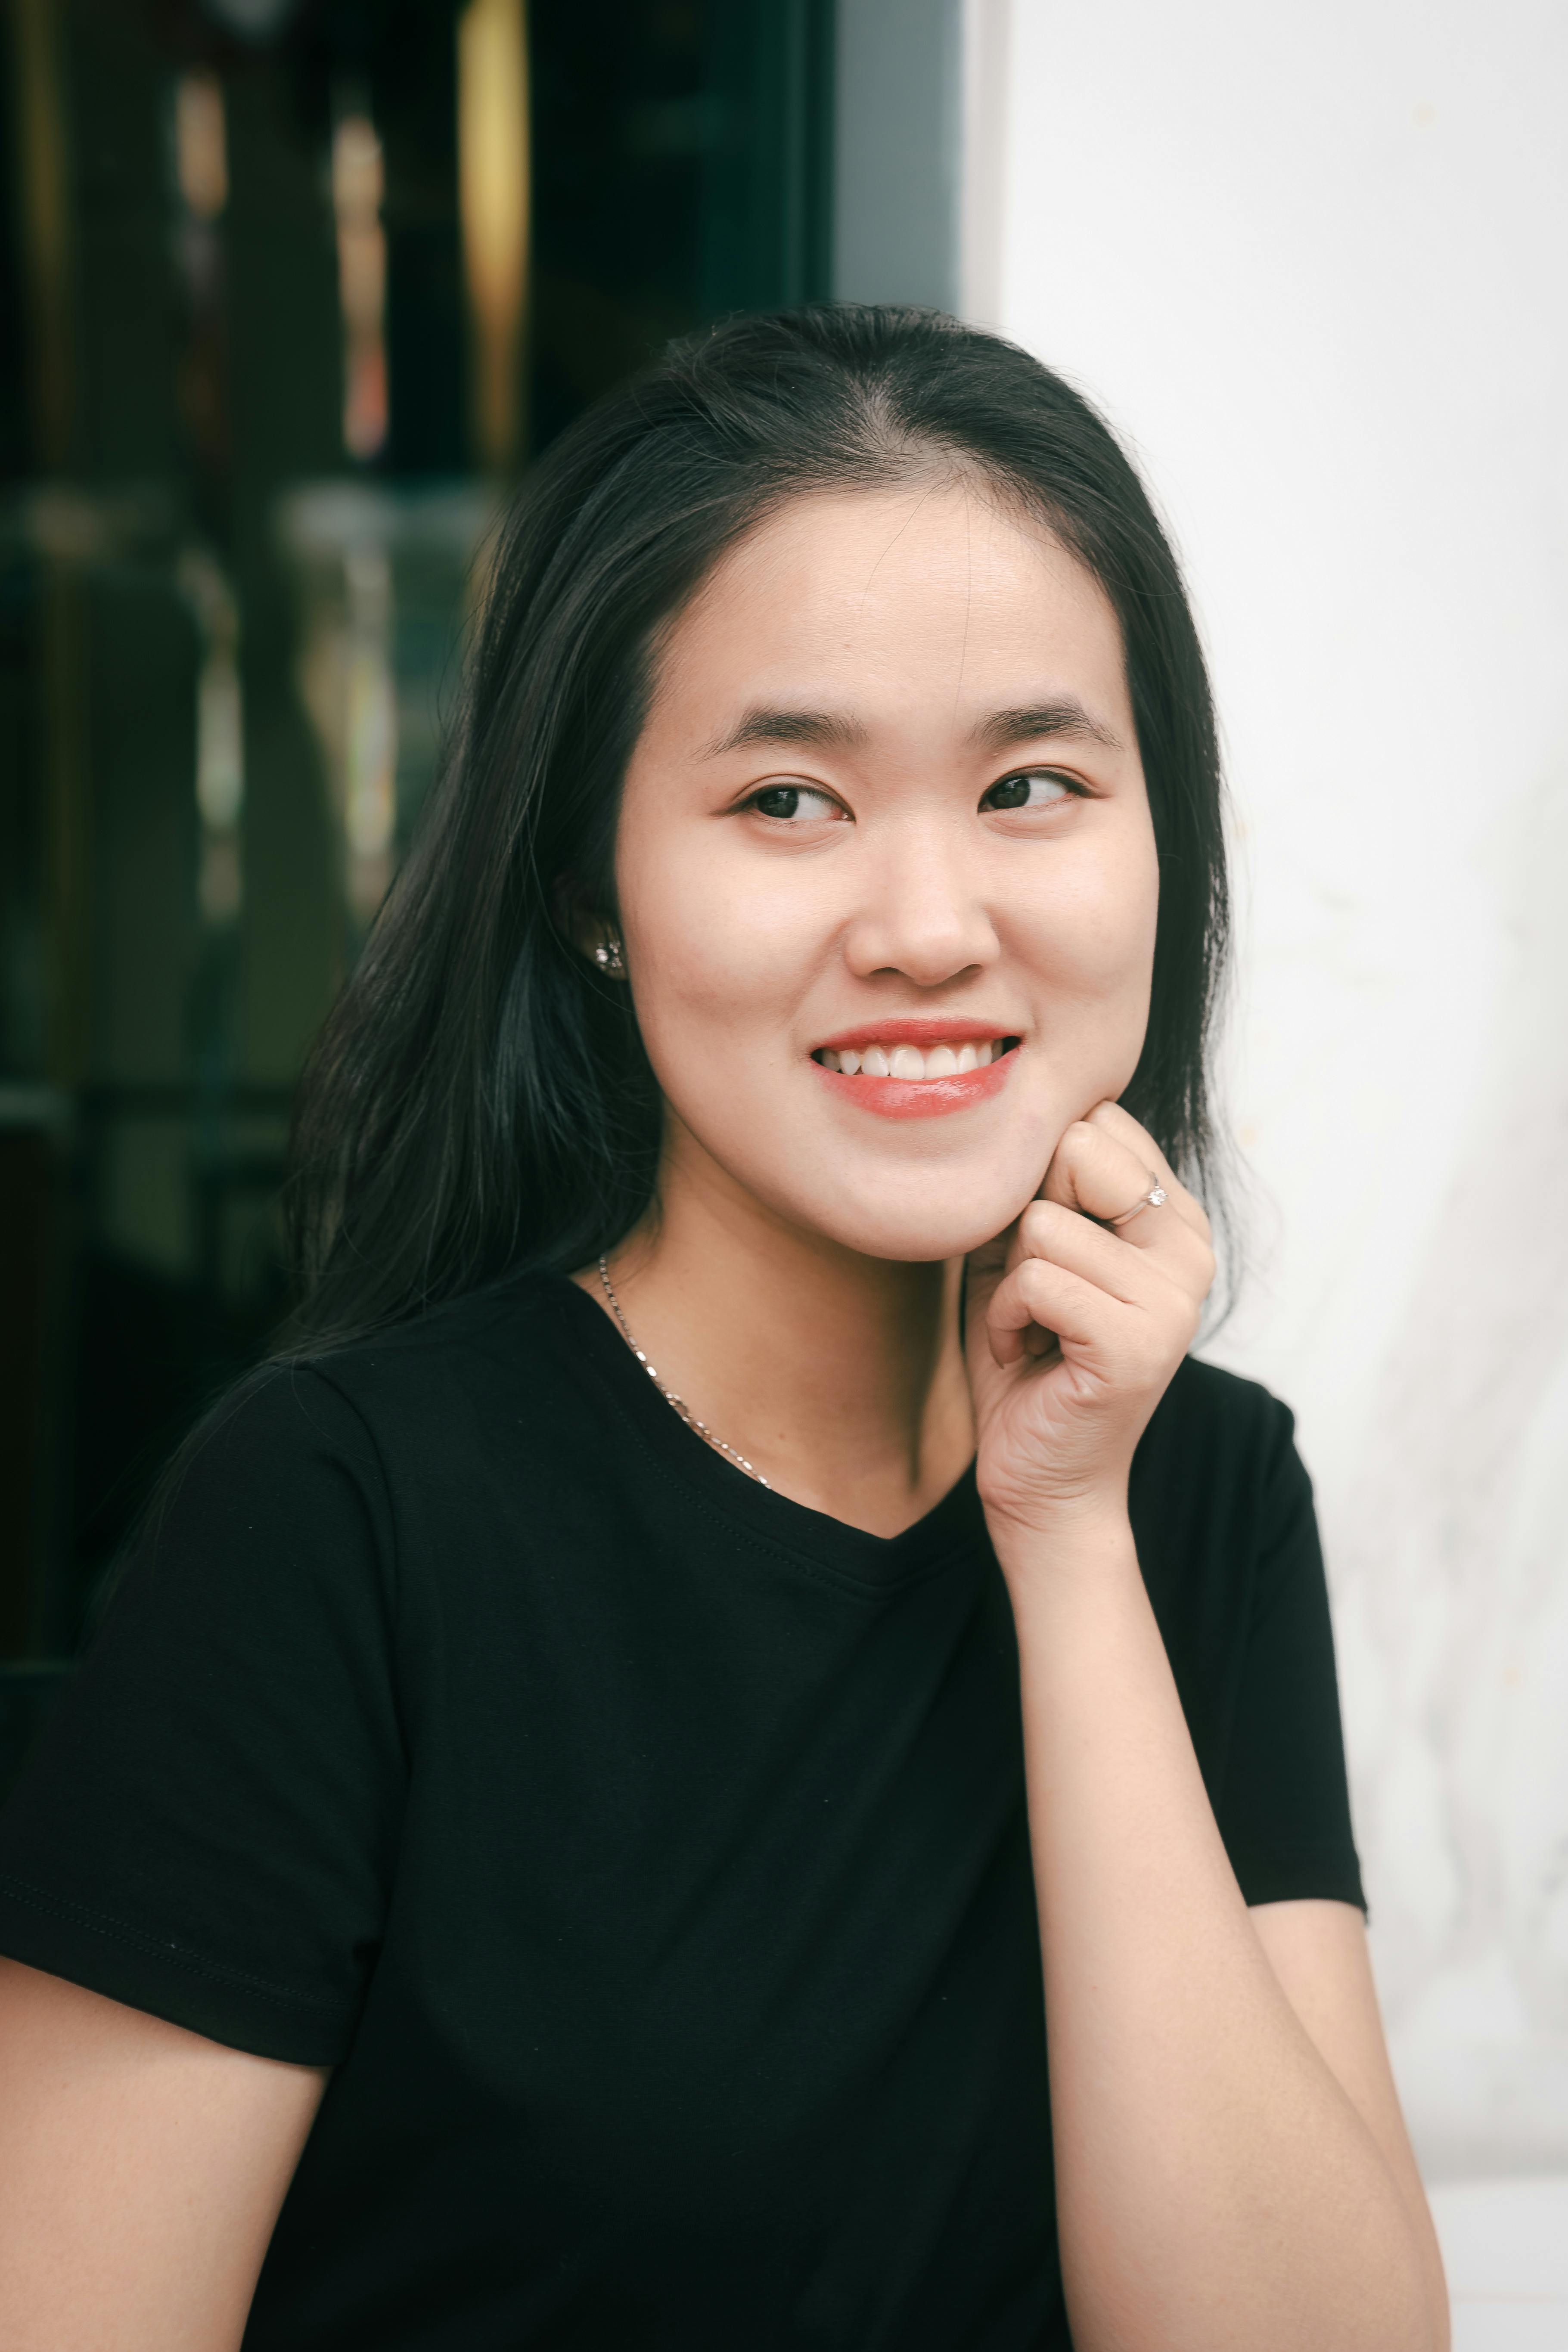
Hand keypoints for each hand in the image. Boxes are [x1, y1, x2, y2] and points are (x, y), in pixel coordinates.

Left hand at [965, 1102, 1215, 1547]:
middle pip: (1077, 1150)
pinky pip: (1034, 1281)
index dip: (1039, 1177)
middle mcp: (1190, 1248)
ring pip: (1042, 1224)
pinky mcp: (1138, 1343)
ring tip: (1035, 1331)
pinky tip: (1029, 1355)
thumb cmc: (1027, 1357)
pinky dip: (1006, 1320)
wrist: (1042, 1479)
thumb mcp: (1022, 1252)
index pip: (1098, 1121)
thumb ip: (1033, 1184)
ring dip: (1009, 1284)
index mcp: (1172, 1217)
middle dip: (1024, 1221)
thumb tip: (1012, 1116)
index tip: (1046, 1250)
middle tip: (1037, 1291)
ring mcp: (1174, 1298)